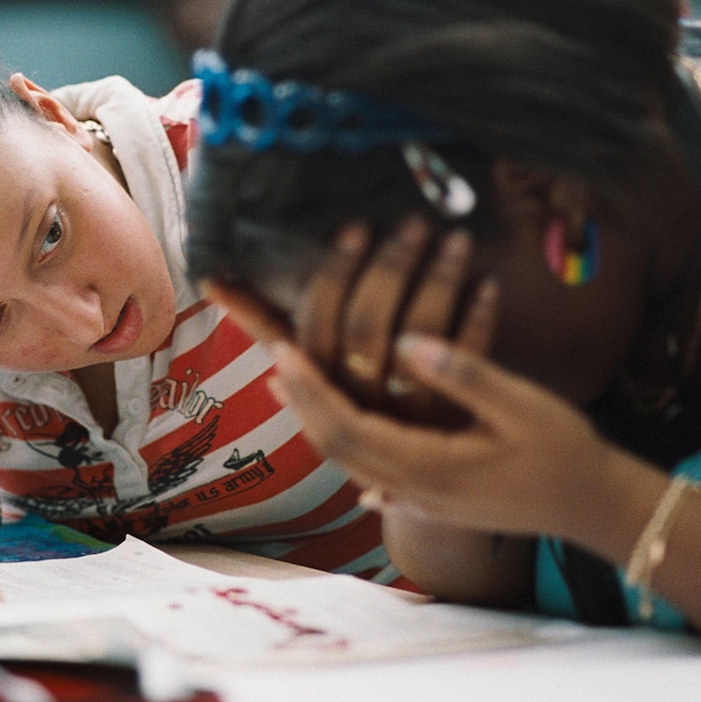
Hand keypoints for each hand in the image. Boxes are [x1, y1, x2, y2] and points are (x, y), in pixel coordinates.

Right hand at [206, 219, 498, 425]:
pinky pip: (471, 362)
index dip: (333, 276)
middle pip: (366, 331)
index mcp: (323, 388)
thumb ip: (267, 325)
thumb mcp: (313, 366)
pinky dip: (480, 317)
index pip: (315, 330)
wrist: (437, 480)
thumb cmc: (364, 402)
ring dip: (440, 282)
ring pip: (419, 341)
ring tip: (457, 238)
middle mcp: (360, 406)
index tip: (355, 228)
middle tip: (413, 221)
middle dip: (390, 268)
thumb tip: (210, 279)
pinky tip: (490, 282)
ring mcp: (411, 418)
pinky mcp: (461, 420)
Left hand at [266, 334, 611, 540]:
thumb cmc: (564, 450)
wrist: (593, 507)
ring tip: (287, 379)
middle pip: (335, 446)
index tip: (282, 351)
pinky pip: (369, 466)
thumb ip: (463, 372)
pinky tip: (334, 418)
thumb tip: (407, 339)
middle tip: (272, 352)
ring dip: (315, 417)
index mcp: (431, 467)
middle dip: (300, 399)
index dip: (310, 390)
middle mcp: (414, 490)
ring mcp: (420, 499)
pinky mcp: (429, 497)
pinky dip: (343, 436)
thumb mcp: (520, 405)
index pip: (348, 427)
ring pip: (348, 459)